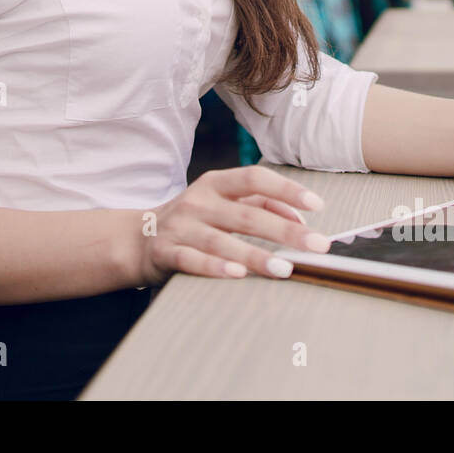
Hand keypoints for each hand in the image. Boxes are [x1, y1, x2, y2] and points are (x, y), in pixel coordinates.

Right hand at [137, 166, 331, 285]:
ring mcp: (180, 226)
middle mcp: (198, 201)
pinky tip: (237, 274)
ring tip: (284, 269)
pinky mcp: (165, 251)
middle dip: (286, 231)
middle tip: (317, 246)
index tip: (317, 205)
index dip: (287, 190)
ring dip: (255, 255)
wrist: (136, 238)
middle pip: (247, 214)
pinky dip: (215, 267)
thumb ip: (259, 204)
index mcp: (215, 183)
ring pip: (222, 240)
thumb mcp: (222, 203)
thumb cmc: (193, 220)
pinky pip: (192, 259)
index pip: (254, 178)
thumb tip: (299, 219)